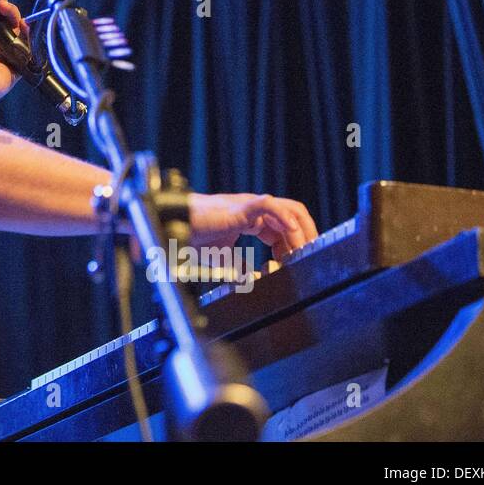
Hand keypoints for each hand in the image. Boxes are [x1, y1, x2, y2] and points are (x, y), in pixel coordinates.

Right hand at [186, 192, 318, 261]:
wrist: (174, 227)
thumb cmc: (193, 237)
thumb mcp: (223, 257)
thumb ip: (238, 266)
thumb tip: (251, 279)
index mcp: (249, 219)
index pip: (284, 227)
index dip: (294, 244)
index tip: (296, 262)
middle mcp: (253, 210)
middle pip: (293, 215)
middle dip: (306, 235)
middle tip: (309, 256)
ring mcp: (248, 206)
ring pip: (288, 209)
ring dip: (301, 229)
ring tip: (304, 249)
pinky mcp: (240, 208)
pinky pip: (269, 205)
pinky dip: (284, 217)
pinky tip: (293, 232)